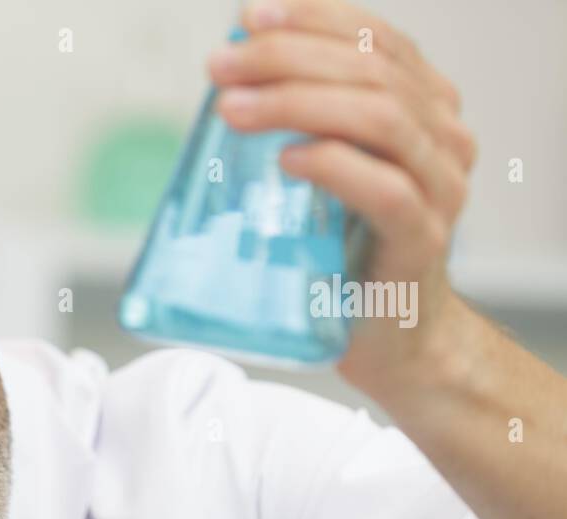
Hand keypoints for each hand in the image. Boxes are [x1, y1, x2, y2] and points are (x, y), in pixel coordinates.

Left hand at [208, 0, 479, 397]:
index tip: (248, 18)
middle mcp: (444, 138)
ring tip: (233, 109)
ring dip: (296, 103)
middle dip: (287, 58)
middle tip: (221, 68)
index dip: (313, 18)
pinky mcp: (422, 241)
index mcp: (425, 108)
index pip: (375, 40)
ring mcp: (441, 189)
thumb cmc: (346, 256)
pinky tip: (286, 161)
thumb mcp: (324, 177)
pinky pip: (386, 189)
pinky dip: (333, 165)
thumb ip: (302, 126)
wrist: (392, 341)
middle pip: (370, 71)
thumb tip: (228, 81)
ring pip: (379, 119)